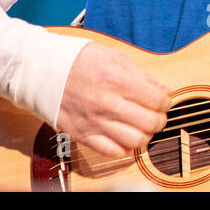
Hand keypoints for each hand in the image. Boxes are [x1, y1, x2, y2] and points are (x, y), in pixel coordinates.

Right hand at [56, 42, 171, 158]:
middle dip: (160, 120)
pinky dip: (125, 147)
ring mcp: (94, 122)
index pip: (157, 100)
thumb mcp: (116, 58)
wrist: (43, 71)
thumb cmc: (81, 61)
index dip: (166, 102)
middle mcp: (107, 104)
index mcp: (118, 81)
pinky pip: (112, 152)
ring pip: (135, 141)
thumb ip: (143, 76)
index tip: (164, 101)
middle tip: (156, 115)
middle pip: (150, 123)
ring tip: (142, 127)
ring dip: (145, 135)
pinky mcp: (82, 135)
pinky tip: (125, 136)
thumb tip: (165, 92)